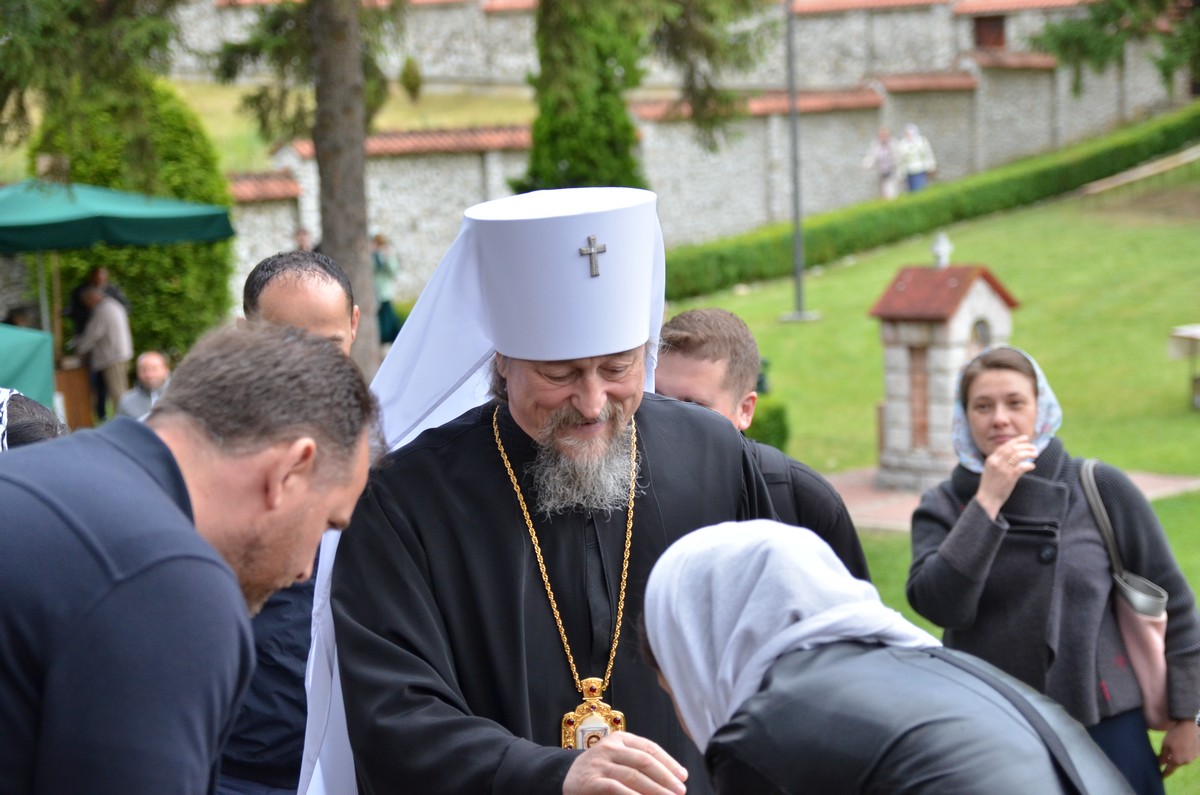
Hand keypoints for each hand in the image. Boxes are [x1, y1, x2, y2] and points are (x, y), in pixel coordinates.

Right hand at [563, 732, 687, 794]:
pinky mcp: (592, 782)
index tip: (683, 776)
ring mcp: (599, 764)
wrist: (565, 778)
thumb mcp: (619, 759)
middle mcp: (609, 748)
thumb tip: (678, 776)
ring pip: (633, 776)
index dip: (669, 762)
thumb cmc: (601, 771)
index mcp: (620, 739)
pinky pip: (616, 789)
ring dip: (655, 790)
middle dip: (665, 777)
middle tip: (680, 791)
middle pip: (644, 761)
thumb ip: (642, 764)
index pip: (649, 748)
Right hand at [975, 436, 1036, 519]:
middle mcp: (996, 462)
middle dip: (1024, 445)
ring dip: (1028, 453)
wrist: (987, 498)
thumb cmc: (990, 485)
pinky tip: (1032, 466)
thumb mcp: (990, 470)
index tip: (1025, 438)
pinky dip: (1028, 465)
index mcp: (991, 459)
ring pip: (1018, 455)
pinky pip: (1022, 467)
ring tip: (1035, 454)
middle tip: (1033, 446)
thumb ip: (998, 461)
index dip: (1016, 441)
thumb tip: (1011, 454)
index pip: (1005, 446)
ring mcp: (1003, 469)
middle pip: (1013, 449)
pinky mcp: (1010, 477)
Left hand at [1159, 719, 1199, 776]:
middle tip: (1166, 756)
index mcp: (1177, 760)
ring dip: (1178, 756)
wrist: (1189, 727)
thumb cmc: (1174, 735)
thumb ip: (1162, 756)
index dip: (1164, 774)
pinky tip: (1182, 745)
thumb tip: (1159, 764)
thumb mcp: (1165, 745)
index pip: (1169, 770)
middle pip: (1176, 764)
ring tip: (1175, 747)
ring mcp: (1193, 758)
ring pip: (1182, 760)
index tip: (1160, 776)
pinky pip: (1188, 756)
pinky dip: (1184, 753)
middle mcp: (1186, 762)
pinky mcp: (1197, 753)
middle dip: (1171, 762)